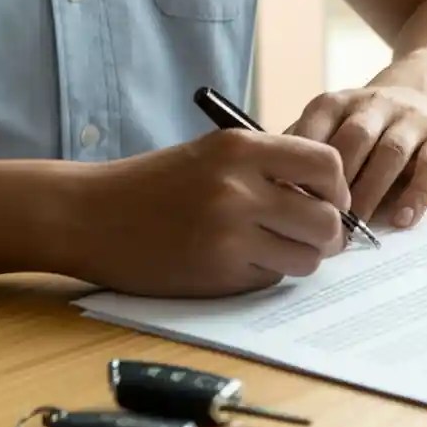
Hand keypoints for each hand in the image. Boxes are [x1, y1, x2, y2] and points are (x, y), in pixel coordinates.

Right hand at [72, 130, 350, 296]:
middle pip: (326, 220)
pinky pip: (270, 279)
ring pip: (306, 258)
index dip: (338, 188)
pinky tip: (235, 261)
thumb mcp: (213, 155)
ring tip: (272, 249)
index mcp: (240, 148)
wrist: (88, 215)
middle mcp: (239, 188)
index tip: (330, 200)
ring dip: (299, 259)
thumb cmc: (154, 184)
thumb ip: (269, 168)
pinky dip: (264, 274)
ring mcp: (229, 234)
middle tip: (314, 237)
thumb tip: (331, 198)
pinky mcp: (218, 273)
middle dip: (328, 235)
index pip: (326, 164)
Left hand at [288, 86, 426, 227]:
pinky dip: (416, 195)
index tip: (293, 204)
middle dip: (338, 183)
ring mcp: (412, 120)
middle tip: (322, 224)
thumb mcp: (330, 123)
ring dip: (372, 191)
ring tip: (356, 228)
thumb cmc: (364, 124)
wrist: (426, 91)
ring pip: (390, 151)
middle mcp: (375, 104)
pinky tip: (401, 220)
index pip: (317, 128)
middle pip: (355, 139)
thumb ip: (303, 149)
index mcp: (338, 103)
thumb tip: (271, 188)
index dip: (305, 167)